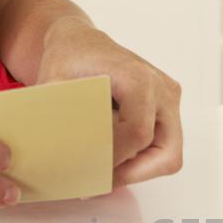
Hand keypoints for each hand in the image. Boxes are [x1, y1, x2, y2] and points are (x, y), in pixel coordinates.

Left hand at [35, 18, 182, 186]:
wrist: (78, 41)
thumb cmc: (67, 57)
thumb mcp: (53, 82)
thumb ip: (58, 113)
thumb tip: (57, 152)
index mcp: (138, 77)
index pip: (138, 133)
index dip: (116, 158)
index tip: (88, 168)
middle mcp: (162, 88)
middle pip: (166, 151)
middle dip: (133, 172)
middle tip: (99, 181)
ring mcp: (169, 98)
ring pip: (168, 153)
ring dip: (137, 168)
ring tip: (101, 172)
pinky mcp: (167, 108)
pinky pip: (162, 144)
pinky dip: (139, 157)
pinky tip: (109, 157)